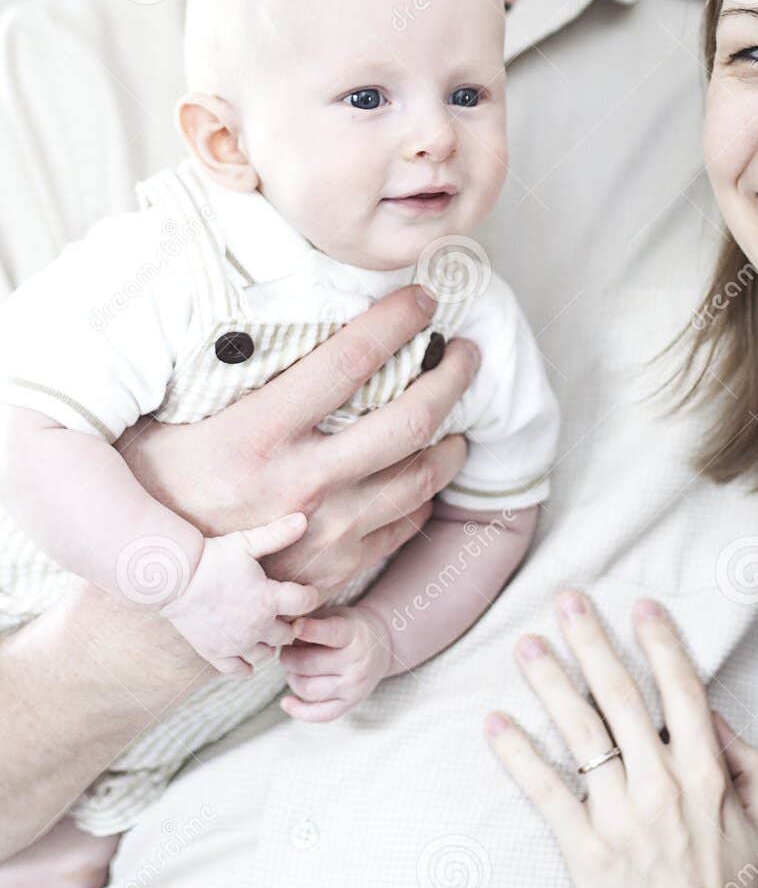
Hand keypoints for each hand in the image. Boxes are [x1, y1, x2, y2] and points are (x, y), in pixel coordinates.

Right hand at [115, 286, 478, 597]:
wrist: (158, 588)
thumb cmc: (159, 489)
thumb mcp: (171, 420)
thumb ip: (223, 375)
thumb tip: (256, 307)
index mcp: (259, 435)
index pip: (348, 362)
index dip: (395, 322)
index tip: (422, 299)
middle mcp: (303, 483)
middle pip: (409, 421)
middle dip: (452, 378)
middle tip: (468, 352)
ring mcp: (328, 532)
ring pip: (420, 477)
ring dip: (452, 441)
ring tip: (460, 416)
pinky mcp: (340, 568)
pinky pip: (405, 524)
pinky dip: (426, 493)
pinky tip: (428, 471)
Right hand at [159, 513, 321, 675]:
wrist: (176, 578)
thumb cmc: (213, 556)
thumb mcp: (247, 542)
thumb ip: (278, 534)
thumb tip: (303, 518)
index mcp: (269, 600)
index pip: (306, 604)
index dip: (310, 596)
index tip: (305, 592)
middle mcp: (257, 627)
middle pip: (288, 634)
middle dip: (289, 624)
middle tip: (282, 613)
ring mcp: (236, 643)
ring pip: (266, 654)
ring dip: (269, 644)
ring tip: (264, 631)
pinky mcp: (215, 653)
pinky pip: (238, 670)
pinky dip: (245, 667)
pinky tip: (247, 659)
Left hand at [279, 607, 393, 720]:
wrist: (380, 647)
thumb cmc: (350, 627)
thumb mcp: (337, 615)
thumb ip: (313, 620)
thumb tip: (284, 632)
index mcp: (355, 634)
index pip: (332, 633)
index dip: (311, 630)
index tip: (294, 627)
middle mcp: (357, 663)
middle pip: (309, 664)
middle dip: (288, 657)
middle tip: (286, 650)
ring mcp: (354, 687)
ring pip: (308, 689)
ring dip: (291, 677)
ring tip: (292, 667)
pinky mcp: (349, 704)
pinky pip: (320, 714)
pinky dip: (298, 711)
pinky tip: (286, 702)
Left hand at [485, 591, 757, 887]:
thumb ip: (747, 766)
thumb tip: (715, 715)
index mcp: (707, 775)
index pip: (682, 691)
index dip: (661, 644)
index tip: (642, 607)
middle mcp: (662, 786)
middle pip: (621, 698)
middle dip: (593, 643)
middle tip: (568, 602)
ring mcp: (620, 818)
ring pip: (580, 733)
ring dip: (550, 682)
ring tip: (526, 646)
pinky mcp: (585, 852)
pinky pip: (546, 793)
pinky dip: (517, 755)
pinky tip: (495, 723)